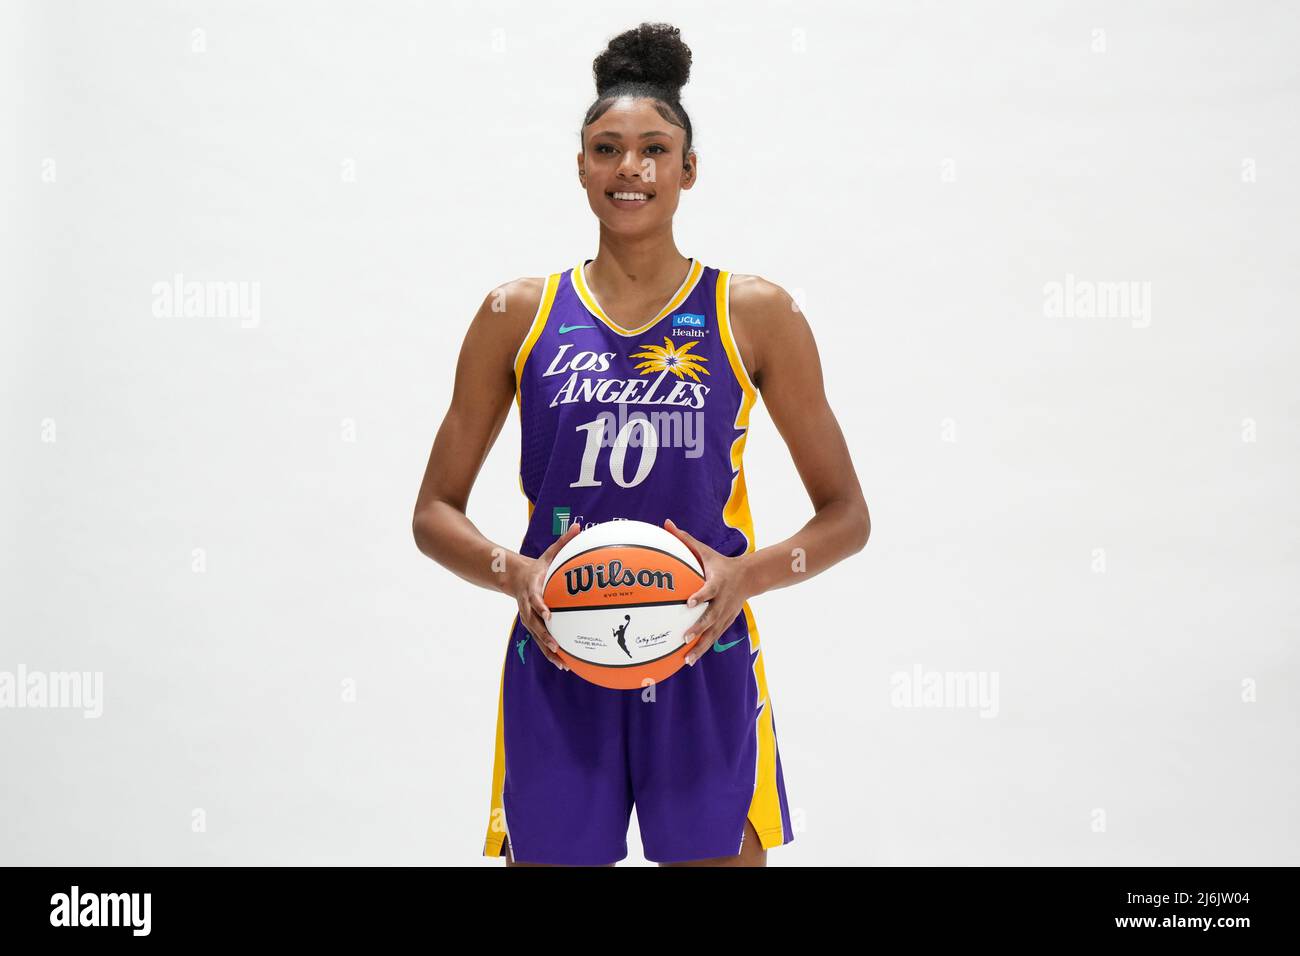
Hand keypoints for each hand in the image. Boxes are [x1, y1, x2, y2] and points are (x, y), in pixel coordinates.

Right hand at [505, 521, 582, 670]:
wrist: (514, 578)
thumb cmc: (538, 566)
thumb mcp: (548, 553)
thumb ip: (564, 542)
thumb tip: (579, 526)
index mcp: (532, 588)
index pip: (535, 598)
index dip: (540, 606)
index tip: (549, 614)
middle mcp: (528, 606)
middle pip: (534, 623)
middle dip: (544, 635)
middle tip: (556, 644)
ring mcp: (529, 617)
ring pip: (537, 637)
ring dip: (548, 650)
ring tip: (562, 663)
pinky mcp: (533, 625)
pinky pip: (541, 640)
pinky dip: (550, 653)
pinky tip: (564, 664)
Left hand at [663, 518, 750, 665]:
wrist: (750, 577)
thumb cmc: (721, 563)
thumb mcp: (705, 550)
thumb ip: (684, 539)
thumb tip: (665, 523)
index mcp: (718, 582)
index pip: (709, 590)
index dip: (700, 596)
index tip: (688, 603)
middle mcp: (723, 601)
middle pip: (711, 617)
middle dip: (698, 628)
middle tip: (684, 636)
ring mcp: (725, 614)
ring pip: (712, 633)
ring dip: (700, 646)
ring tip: (686, 659)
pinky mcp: (726, 622)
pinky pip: (713, 638)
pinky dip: (702, 649)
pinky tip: (688, 660)